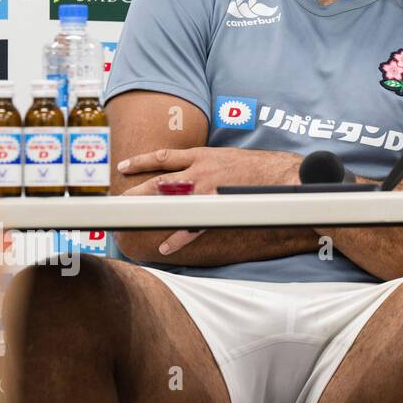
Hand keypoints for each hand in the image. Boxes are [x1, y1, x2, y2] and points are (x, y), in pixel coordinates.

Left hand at [118, 147, 301, 254]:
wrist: (283, 175)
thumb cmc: (260, 165)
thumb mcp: (229, 155)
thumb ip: (208, 162)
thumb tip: (192, 169)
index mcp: (203, 155)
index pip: (165, 157)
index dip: (142, 161)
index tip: (123, 166)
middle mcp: (201, 171)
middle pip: (160, 180)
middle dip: (136, 190)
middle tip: (119, 199)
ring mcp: (208, 189)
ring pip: (170, 200)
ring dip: (149, 211)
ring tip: (131, 220)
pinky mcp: (218, 206)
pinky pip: (193, 224)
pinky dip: (178, 237)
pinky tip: (165, 246)